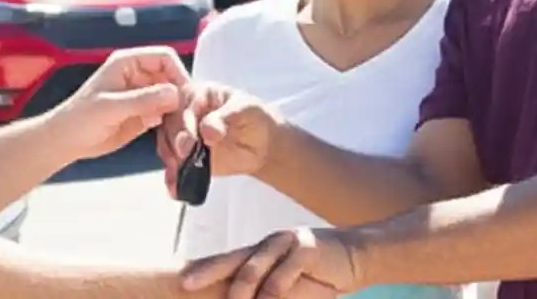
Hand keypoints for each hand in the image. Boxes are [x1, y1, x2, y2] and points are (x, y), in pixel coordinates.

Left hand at [50, 46, 188, 159]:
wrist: (66, 142)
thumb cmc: (81, 118)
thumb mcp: (111, 107)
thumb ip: (142, 99)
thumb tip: (175, 93)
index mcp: (128, 63)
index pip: (164, 57)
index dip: (177, 73)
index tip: (185, 96)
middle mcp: (139, 76)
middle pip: (172, 78)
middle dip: (181, 96)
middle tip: (187, 118)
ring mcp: (143, 96)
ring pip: (172, 98)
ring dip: (179, 112)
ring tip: (181, 131)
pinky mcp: (144, 115)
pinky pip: (166, 115)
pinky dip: (172, 124)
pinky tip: (172, 137)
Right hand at [156, 82, 283, 198]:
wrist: (263, 145)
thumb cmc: (254, 118)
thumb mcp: (245, 110)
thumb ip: (225, 117)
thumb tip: (207, 129)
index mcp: (198, 94)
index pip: (182, 103)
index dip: (183, 121)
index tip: (189, 140)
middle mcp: (185, 112)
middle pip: (170, 125)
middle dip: (175, 142)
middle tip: (185, 155)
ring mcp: (183, 135)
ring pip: (166, 145)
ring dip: (171, 160)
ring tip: (179, 174)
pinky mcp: (185, 156)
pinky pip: (173, 165)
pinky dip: (173, 177)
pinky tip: (175, 187)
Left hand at [181, 227, 358, 298]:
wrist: (354, 256)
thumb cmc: (316, 276)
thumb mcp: (288, 288)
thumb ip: (266, 296)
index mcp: (259, 253)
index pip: (226, 262)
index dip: (203, 271)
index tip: (181, 283)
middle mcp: (267, 246)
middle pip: (232, 260)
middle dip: (207, 273)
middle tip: (187, 285)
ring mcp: (286, 244)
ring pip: (254, 267)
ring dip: (239, 291)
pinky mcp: (306, 248)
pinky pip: (283, 272)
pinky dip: (272, 291)